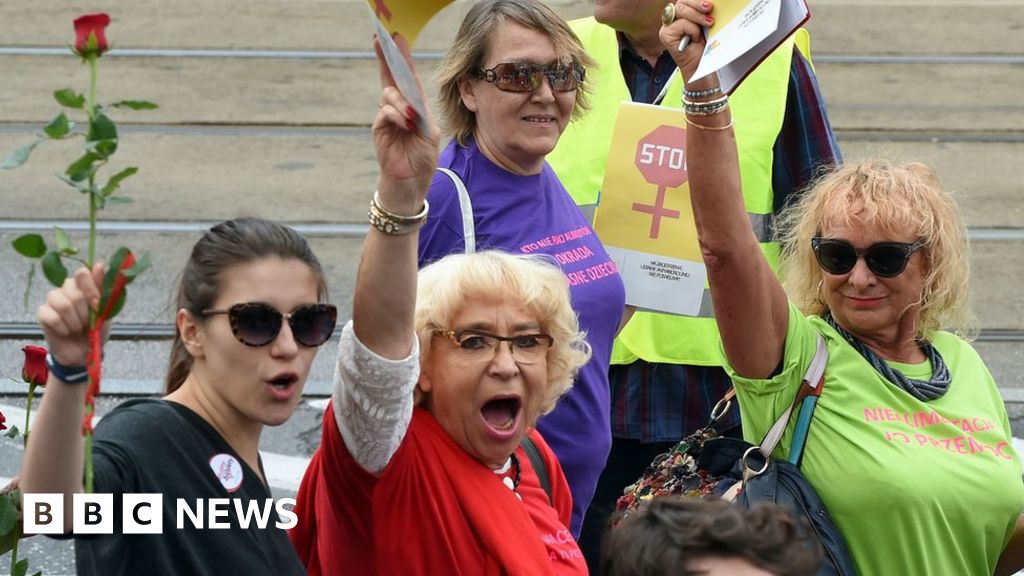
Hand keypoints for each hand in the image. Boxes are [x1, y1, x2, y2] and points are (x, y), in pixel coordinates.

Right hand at [36, 264, 104, 366]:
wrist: (84, 352)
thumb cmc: (96, 329)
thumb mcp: (106, 311)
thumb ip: (103, 288)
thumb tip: (99, 264)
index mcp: (84, 284)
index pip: (83, 273)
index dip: (91, 290)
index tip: (97, 306)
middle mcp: (67, 288)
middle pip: (73, 289)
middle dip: (85, 310)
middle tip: (88, 322)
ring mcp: (53, 299)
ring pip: (63, 303)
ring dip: (75, 321)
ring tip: (78, 328)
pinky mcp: (42, 313)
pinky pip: (52, 316)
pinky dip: (63, 328)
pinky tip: (66, 332)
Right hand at [371, 33, 440, 214]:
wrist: (411, 184)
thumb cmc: (422, 160)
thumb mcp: (430, 134)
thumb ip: (421, 115)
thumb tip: (409, 103)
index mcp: (413, 107)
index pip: (407, 78)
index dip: (401, 59)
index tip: (396, 38)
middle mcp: (399, 108)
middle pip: (392, 78)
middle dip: (388, 58)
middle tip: (383, 41)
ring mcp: (387, 118)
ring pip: (389, 95)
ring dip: (401, 102)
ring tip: (411, 118)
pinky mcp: (379, 129)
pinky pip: (385, 112)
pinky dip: (396, 116)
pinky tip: (405, 124)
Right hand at [659, 0, 714, 80]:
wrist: (700, 66)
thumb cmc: (703, 47)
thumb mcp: (704, 24)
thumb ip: (702, 12)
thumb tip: (709, 2)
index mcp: (679, 15)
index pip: (685, 1)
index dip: (696, 0)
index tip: (709, 4)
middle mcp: (670, 20)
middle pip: (681, 2)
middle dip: (697, 4)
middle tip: (709, 8)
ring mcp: (666, 27)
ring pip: (680, 10)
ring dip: (697, 17)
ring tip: (709, 23)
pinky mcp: (665, 35)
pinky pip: (682, 24)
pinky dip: (692, 30)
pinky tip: (695, 39)